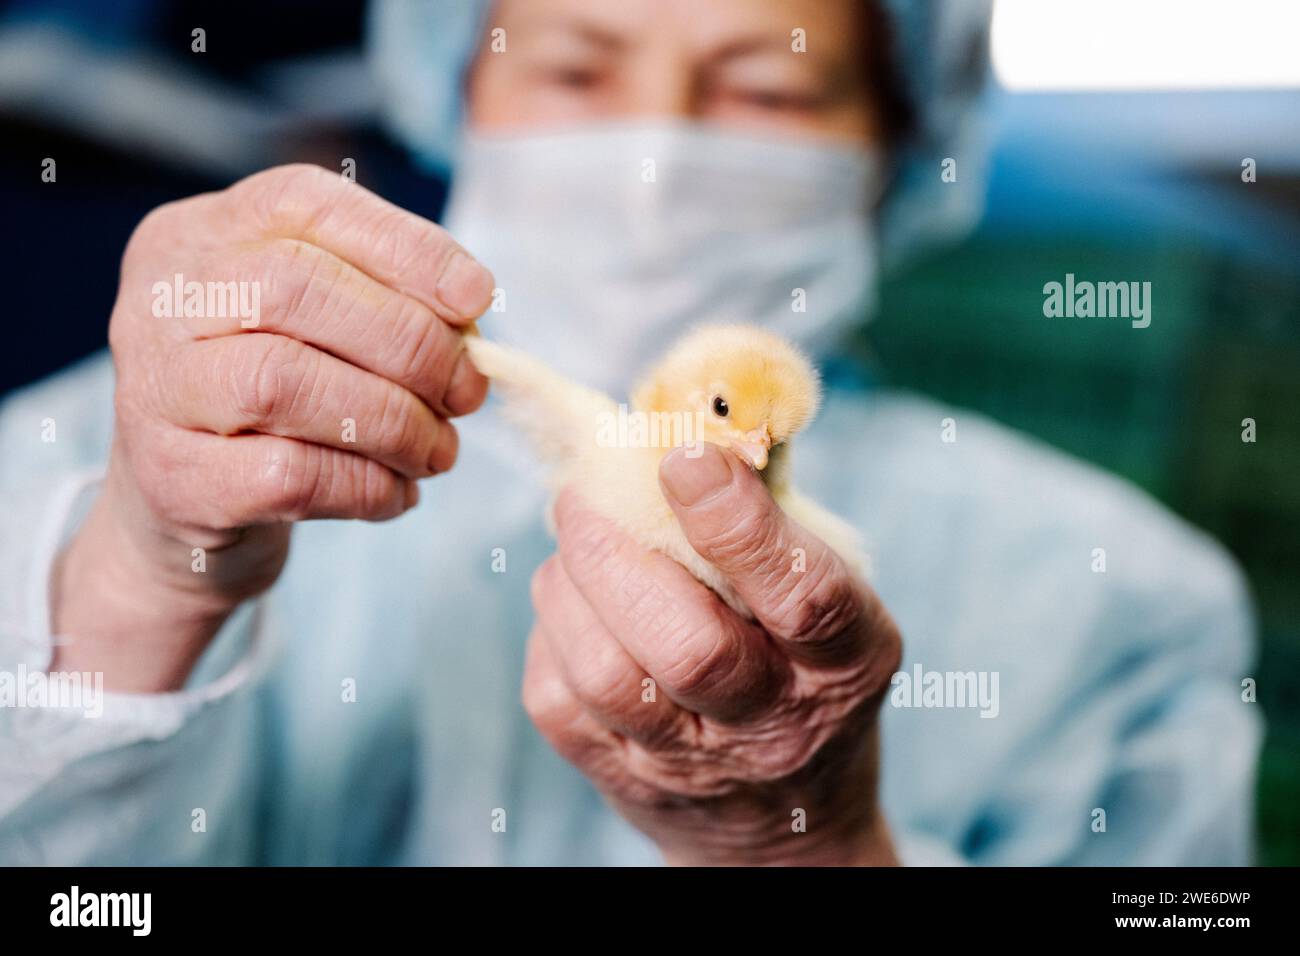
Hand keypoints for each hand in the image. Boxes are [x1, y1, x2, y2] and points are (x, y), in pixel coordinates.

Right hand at [53, 164, 492, 690]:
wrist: (186, 506)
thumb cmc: (276, 398)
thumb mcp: (318, 325)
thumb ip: (384, 299)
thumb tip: (470, 315)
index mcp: (201, 235)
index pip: (304, 203)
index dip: (405, 247)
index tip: (477, 298)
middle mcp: (160, 299)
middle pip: (295, 286)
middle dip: (410, 342)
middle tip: (466, 392)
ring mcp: (154, 390)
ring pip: (285, 382)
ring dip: (394, 422)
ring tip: (437, 450)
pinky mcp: (172, 481)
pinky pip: (287, 475)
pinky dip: (366, 486)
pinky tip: (396, 493)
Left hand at [524, 443, 902, 865]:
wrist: (782, 824)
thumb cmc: (801, 670)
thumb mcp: (828, 596)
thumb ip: (771, 519)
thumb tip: (692, 416)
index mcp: (844, 661)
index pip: (803, 596)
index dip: (740, 524)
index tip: (683, 458)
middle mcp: (773, 722)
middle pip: (688, 646)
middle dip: (617, 552)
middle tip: (583, 494)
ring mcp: (694, 761)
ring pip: (607, 674)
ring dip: (570, 585)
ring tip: (574, 541)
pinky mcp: (623, 780)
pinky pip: (559, 699)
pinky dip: (551, 631)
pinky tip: (572, 604)